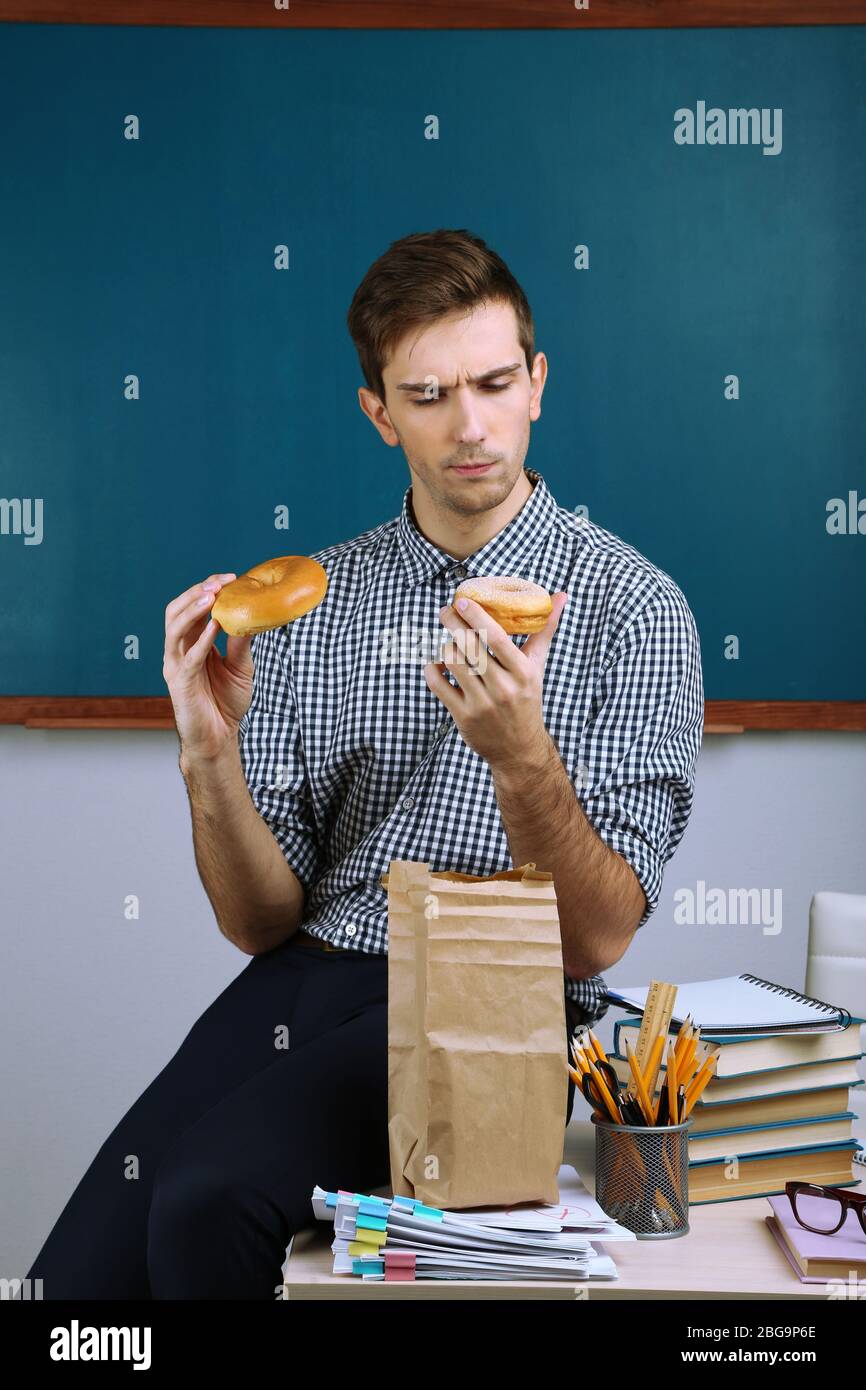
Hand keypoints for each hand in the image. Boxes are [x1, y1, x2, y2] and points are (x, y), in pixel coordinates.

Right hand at [162, 572, 253, 763]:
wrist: (219, 738)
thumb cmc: (226, 702)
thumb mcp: (240, 667)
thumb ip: (241, 642)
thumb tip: (253, 615)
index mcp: (191, 644)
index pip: (191, 608)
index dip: (206, 590)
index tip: (231, 578)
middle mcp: (178, 651)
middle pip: (176, 612)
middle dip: (196, 593)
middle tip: (220, 582)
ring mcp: (176, 666)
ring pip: (175, 629)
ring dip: (193, 609)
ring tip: (212, 596)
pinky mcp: (180, 683)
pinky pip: (190, 657)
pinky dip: (202, 639)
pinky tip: (216, 627)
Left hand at [423, 592, 567, 770]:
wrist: (519, 749)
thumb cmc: (527, 699)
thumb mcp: (538, 666)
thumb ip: (545, 630)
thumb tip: (560, 595)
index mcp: (523, 673)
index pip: (496, 637)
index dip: (475, 616)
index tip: (461, 600)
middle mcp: (503, 688)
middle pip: (470, 646)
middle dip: (452, 622)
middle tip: (446, 611)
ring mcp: (481, 704)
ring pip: (452, 661)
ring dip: (445, 645)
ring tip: (449, 640)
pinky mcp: (463, 716)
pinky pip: (438, 684)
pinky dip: (432, 668)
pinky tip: (437, 661)